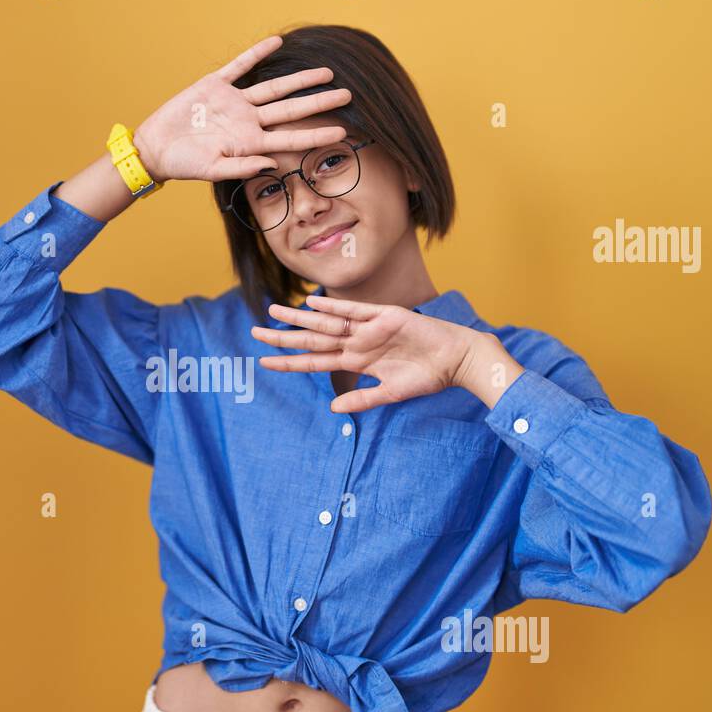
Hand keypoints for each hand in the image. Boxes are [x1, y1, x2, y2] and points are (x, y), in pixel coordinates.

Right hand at [132, 35, 352, 184]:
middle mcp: (247, 121)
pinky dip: (257, 54)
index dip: (316, 134)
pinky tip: (276, 43)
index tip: (342, 132)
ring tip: (325, 72)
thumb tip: (271, 163)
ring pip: (274, 88)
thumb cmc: (183, 164)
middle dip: (319, 103)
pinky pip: (240, 66)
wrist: (156, 148)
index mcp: (250, 142)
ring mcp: (233, 102)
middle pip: (291, 110)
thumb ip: (241, 167)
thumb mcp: (212, 170)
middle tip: (348, 95)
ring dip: (299, 79)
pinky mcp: (215, 85)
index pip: (291, 138)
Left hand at [249, 295, 482, 413]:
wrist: (456, 359)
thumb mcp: (392, 394)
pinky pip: (354, 311)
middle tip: (254, 332)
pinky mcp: (385, 316)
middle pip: (313, 341)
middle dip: (284, 337)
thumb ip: (363, 400)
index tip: (264, 362)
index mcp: (358, 363)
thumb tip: (333, 409)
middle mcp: (358, 344)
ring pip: (326, 323)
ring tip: (272, 311)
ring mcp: (369, 329)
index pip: (315, 362)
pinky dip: (333, 307)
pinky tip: (311, 303)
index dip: (289, 363)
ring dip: (299, 318)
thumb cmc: (428, 377)